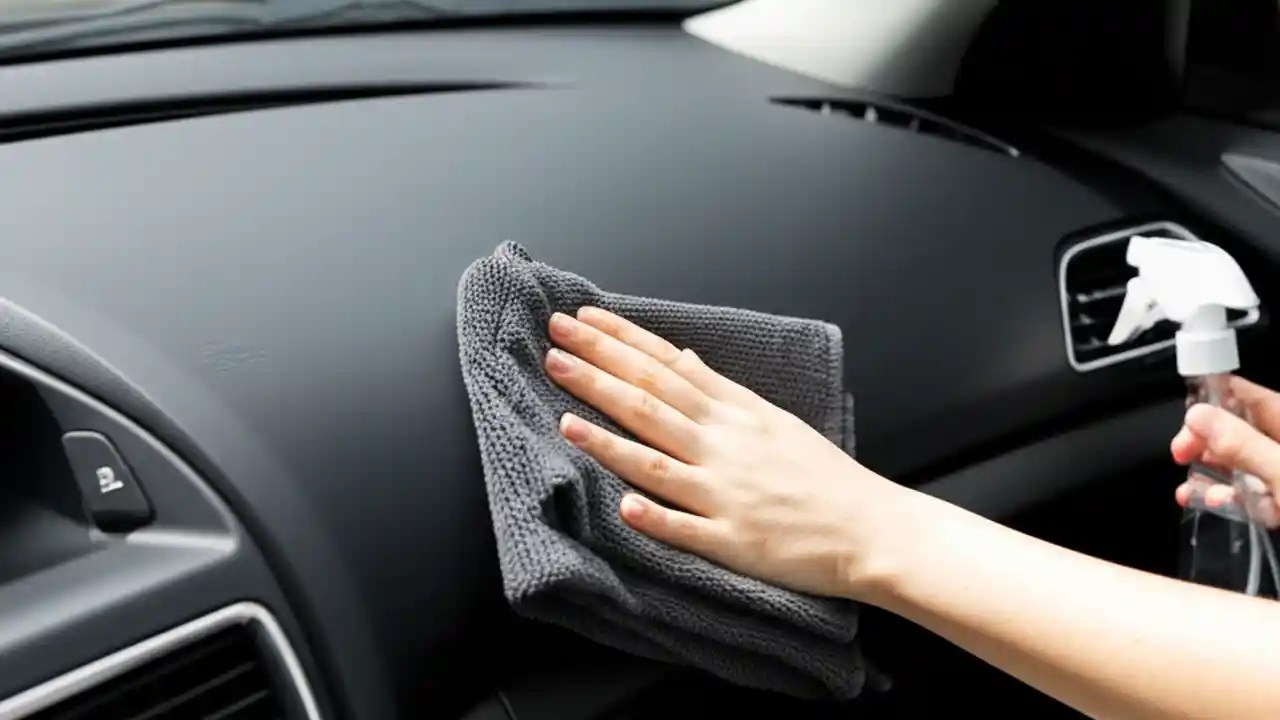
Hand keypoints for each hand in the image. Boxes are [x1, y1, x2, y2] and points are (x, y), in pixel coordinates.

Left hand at [542, 306, 912, 600]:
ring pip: (659, 462)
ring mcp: (728, 494)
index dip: (620, 341)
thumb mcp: (773, 419)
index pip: (668, 366)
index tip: (580, 317)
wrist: (871, 528)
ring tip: (564, 419)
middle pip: (653, 401)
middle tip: (554, 343)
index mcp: (736, 413)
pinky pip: (689, 530)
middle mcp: (726, 447)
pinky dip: (657, 517)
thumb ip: (723, 391)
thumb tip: (684, 359)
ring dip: (610, 441)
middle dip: (599, 371)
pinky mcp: (735, 542)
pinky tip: (623, 506)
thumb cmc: (821, 476)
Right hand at [1170, 375, 1279, 527]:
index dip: (1215, 398)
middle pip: (1242, 430)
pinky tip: (1212, 502)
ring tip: (1187, 486)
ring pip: (1245, 464)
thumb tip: (1198, 415)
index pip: (1249, 396)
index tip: (1186, 414)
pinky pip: (1255, 494)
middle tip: (1180, 453)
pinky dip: (1231, 497)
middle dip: (1206, 441)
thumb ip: (1241, 444)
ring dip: (1213, 474)